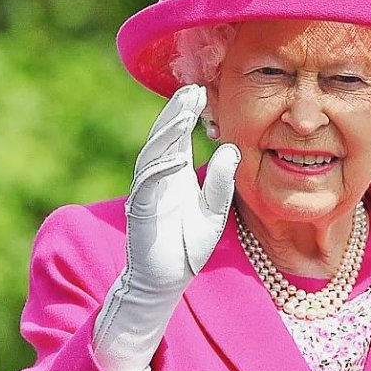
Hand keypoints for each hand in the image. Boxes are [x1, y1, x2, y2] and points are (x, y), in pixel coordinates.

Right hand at [92, 84, 240, 370]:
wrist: (163, 281)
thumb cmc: (187, 245)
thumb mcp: (214, 210)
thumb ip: (220, 181)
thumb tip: (230, 149)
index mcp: (173, 174)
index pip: (180, 138)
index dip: (187, 115)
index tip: (201, 91)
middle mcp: (158, 178)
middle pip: (165, 139)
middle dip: (175, 114)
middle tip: (191, 89)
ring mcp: (147, 193)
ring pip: (154, 156)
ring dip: (166, 133)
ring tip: (180, 111)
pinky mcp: (140, 211)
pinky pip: (147, 185)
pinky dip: (155, 167)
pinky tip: (167, 150)